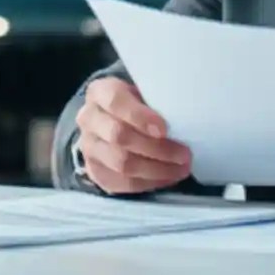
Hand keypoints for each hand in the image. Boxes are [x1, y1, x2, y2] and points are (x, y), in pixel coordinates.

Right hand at [75, 77, 191, 193]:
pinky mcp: (95, 171)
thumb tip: (185, 117)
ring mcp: (89, 147)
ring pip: (121, 164)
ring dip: (156, 170)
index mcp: (99, 92)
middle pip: (119, 136)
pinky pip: (122, 183)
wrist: (109, 120)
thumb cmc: (135, 102)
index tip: (165, 129)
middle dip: (156, 148)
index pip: (115, 102)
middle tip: (184, 154)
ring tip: (181, 169)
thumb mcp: (142, 91)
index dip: (140, 117)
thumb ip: (156, 102)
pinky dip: (149, 183)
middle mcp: (88, 119)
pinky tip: (167, 178)